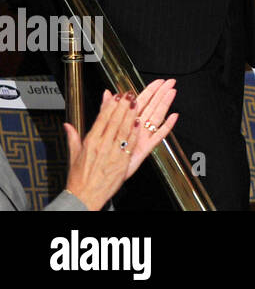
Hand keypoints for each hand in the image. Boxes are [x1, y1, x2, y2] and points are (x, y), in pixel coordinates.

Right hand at [62, 80, 177, 210]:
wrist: (84, 197)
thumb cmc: (79, 176)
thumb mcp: (75, 153)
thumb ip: (74, 135)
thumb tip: (68, 124)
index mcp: (91, 140)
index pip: (104, 117)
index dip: (113, 104)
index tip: (120, 93)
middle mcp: (104, 144)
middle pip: (119, 119)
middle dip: (129, 103)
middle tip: (136, 91)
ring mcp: (116, 152)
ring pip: (130, 127)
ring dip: (140, 111)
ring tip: (147, 98)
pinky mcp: (126, 161)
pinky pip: (139, 143)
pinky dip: (146, 131)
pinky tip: (153, 121)